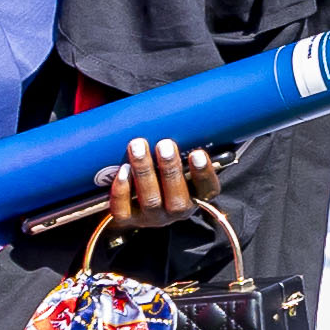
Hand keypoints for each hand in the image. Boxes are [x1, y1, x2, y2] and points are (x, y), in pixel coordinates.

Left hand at [87, 137, 221, 235]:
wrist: (135, 203)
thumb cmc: (164, 171)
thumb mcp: (181, 163)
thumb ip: (186, 147)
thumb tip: (189, 110)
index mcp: (196, 197)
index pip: (207, 190)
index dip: (204, 174)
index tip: (198, 153)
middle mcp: (176, 211)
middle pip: (177, 198)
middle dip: (170, 170)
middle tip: (164, 144)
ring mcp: (152, 217)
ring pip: (150, 200)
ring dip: (144, 172)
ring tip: (138, 146)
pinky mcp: (128, 219)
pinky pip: (124, 210)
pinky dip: (122, 190)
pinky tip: (122, 170)